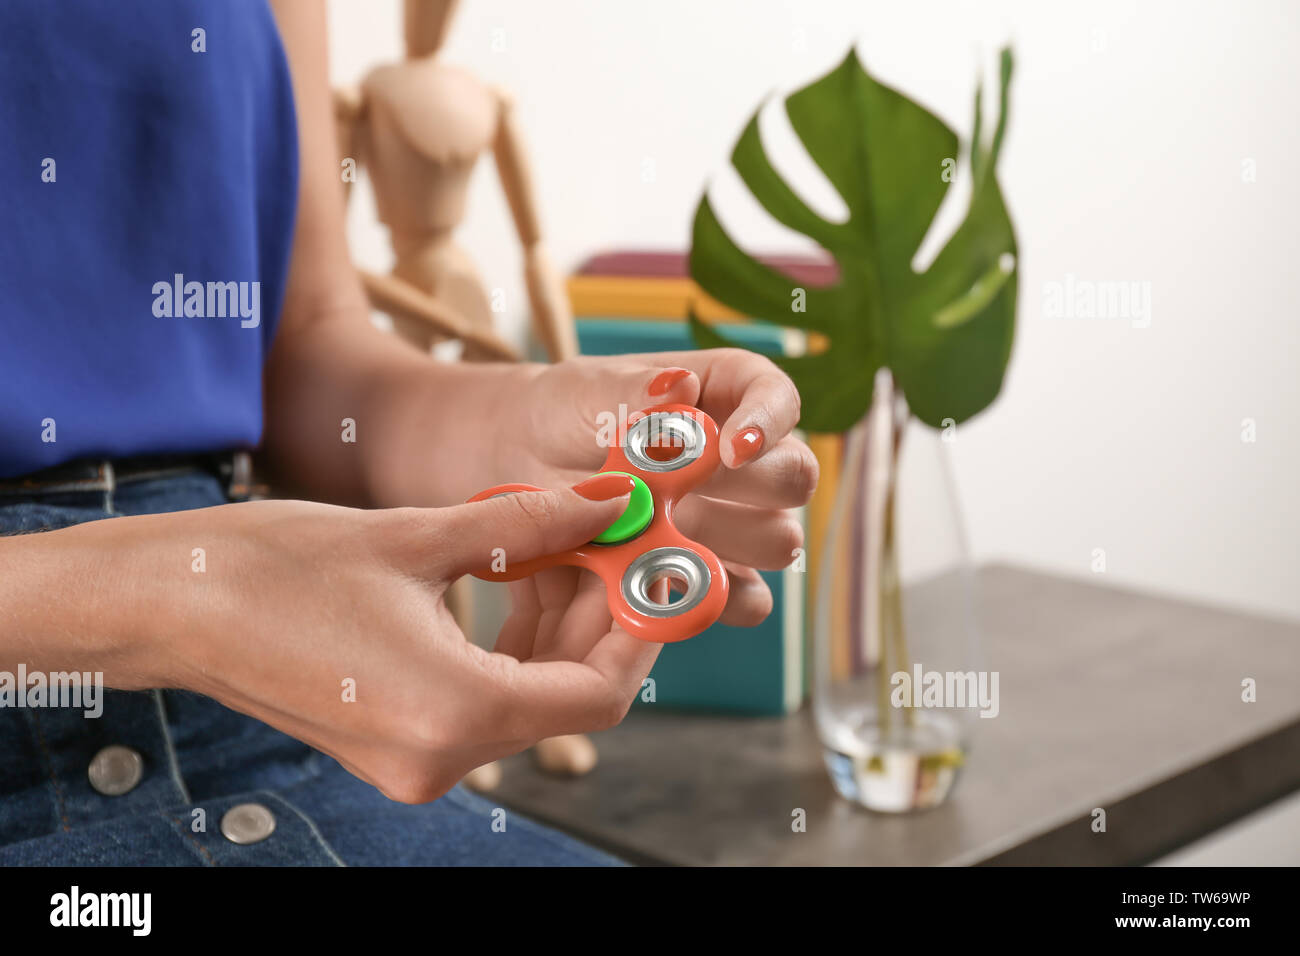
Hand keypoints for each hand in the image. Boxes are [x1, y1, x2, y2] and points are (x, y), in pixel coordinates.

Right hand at [36, 481, 652, 802]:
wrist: (168, 606)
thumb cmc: (275, 566)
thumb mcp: (416, 534)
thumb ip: (529, 522)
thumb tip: (611, 499)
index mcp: (455, 712)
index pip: (597, 695)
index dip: (637, 630)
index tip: (652, 568)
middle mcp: (440, 757)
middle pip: (567, 697)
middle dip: (597, 616)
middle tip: (606, 537)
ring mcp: (414, 760)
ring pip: (528, 698)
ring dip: (554, 626)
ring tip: (554, 541)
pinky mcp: (393, 745)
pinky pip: (483, 701)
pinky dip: (509, 645)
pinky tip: (509, 574)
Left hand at [484, 348, 817, 629]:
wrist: (527, 465)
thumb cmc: (567, 413)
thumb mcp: (588, 393)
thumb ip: (633, 393)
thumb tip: (678, 387)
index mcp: (727, 393)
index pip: (778, 398)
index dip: (767, 424)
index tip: (730, 448)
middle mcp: (743, 459)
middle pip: (795, 477)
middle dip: (752, 488)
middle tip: (690, 493)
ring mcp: (733, 520)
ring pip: (781, 541)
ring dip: (731, 544)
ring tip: (669, 536)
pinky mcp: (713, 573)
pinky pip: (749, 600)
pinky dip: (718, 598)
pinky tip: (672, 583)